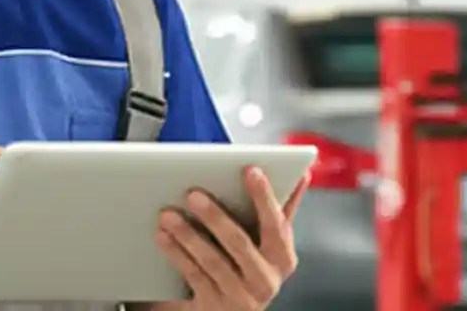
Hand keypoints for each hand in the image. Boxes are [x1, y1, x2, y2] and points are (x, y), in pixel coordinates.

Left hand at [152, 166, 309, 309]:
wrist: (230, 309)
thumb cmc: (250, 265)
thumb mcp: (270, 241)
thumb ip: (282, 208)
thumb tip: (303, 172)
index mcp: (283, 257)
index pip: (276, 224)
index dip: (265, 196)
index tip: (250, 170)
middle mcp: (266, 279)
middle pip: (239, 243)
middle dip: (215, 217)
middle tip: (192, 193)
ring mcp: (241, 296)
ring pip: (212, 261)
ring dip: (188, 235)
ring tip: (168, 213)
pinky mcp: (215, 306)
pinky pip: (194, 276)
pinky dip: (177, 254)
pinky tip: (163, 236)